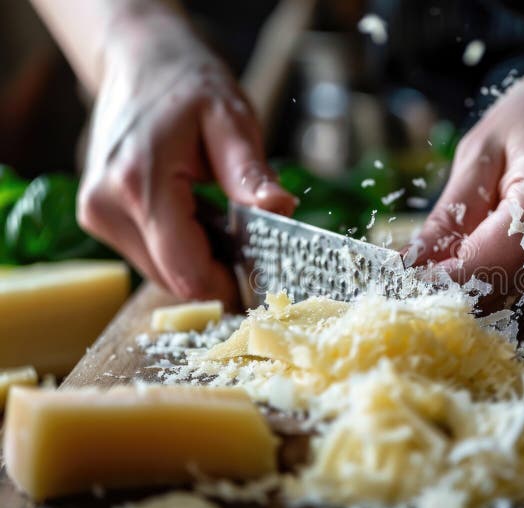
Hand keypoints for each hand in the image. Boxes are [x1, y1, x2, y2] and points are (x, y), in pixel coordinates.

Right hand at [77, 11, 295, 305]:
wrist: (140, 61)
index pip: (187, 272)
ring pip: (161, 272)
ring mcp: (96, 214)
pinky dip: (179, 248)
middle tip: (250, 243)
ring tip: (220, 219)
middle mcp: (106, 207)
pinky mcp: (97, 217)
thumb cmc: (189, 85)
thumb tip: (282, 211)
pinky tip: (195, 216)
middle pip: (175, 279)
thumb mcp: (232, 121)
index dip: (230, 286)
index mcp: (139, 184)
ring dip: (198, 260)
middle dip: (218, 271)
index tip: (263, 278)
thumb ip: (252, 174)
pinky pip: (149, 256)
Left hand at [412, 45, 523, 306]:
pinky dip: (511, 268)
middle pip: (497, 294)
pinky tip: (505, 235)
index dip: (433, 284)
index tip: (398, 281)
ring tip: (463, 239)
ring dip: (481, 277)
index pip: (478, 272)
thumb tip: (412, 264)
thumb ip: (451, 215)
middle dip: (451, 285)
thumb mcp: (487, 146)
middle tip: (418, 265)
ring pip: (516, 293)